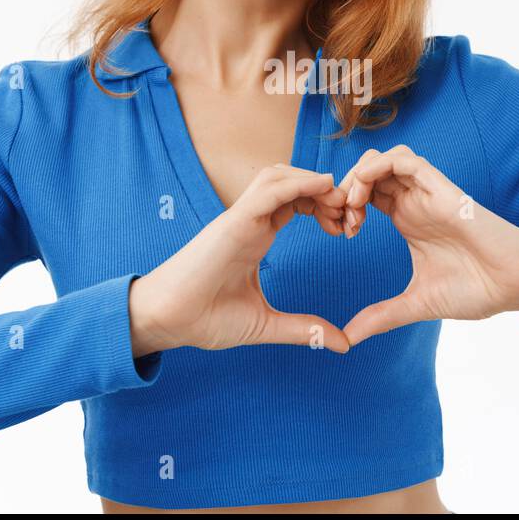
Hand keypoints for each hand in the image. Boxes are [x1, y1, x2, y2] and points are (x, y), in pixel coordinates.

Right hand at [130, 164, 352, 354]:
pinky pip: (267, 191)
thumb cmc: (206, 319)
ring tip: (338, 200)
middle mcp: (250, 221)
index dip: (326, 206)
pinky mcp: (233, 222)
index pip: (297, 202)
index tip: (347, 228)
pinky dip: (297, 183)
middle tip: (350, 213)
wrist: (168, 322)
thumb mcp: (267, 325)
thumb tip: (344, 344)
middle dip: (326, 189)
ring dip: (312, 181)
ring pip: (279, 175)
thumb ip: (305, 329)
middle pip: (292, 181)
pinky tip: (321, 186)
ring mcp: (240, 218)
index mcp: (257, 235)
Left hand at [337, 145, 518, 346]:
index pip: (365, 193)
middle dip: (345, 187)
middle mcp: (414, 201)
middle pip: (369, 170)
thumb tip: (347, 338)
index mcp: (406, 219)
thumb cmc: (477, 290)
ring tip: (352, 205)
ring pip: (384, 158)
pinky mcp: (443, 189)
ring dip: (360, 174)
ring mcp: (428, 193)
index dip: (344, 205)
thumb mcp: (416, 304)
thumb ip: (381, 316)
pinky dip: (378, 167)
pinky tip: (365, 194)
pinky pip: (406, 160)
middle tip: (339, 218)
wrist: (515, 286)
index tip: (339, 232)